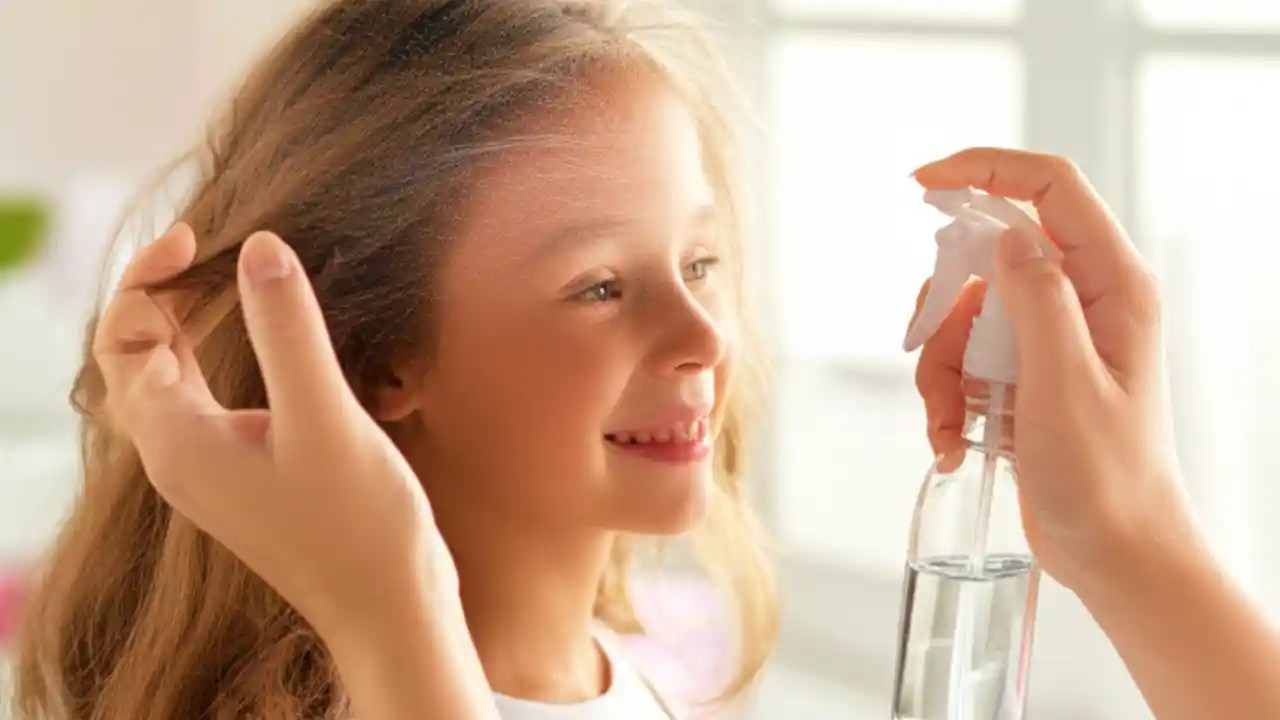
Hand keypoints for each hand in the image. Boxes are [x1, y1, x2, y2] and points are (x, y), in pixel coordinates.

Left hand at [92, 224, 451, 634]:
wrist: (388, 604)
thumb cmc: (357, 523)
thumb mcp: (324, 418)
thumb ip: (288, 330)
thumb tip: (259, 244)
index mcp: (175, 439)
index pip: (122, 337)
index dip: (146, 277)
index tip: (202, 236)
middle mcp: (178, 454)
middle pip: (138, 355)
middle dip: (164, 293)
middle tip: (215, 245)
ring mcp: (211, 468)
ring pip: (173, 378)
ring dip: (190, 323)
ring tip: (233, 277)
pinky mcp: (246, 474)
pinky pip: (207, 400)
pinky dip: (219, 357)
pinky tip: (264, 341)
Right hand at [909, 148, 1197, 593]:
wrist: (1113, 551)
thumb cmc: (1106, 477)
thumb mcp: (1066, 383)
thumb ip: (1037, 298)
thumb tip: (1005, 236)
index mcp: (1113, 285)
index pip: (1050, 188)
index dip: (986, 169)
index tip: (923, 183)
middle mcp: (1083, 300)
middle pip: (987, 256)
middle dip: (944, 306)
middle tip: (928, 348)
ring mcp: (1051, 339)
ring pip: (963, 313)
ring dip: (938, 367)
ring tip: (948, 424)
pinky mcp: (1025, 374)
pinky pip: (963, 359)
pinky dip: (944, 397)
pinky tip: (953, 441)